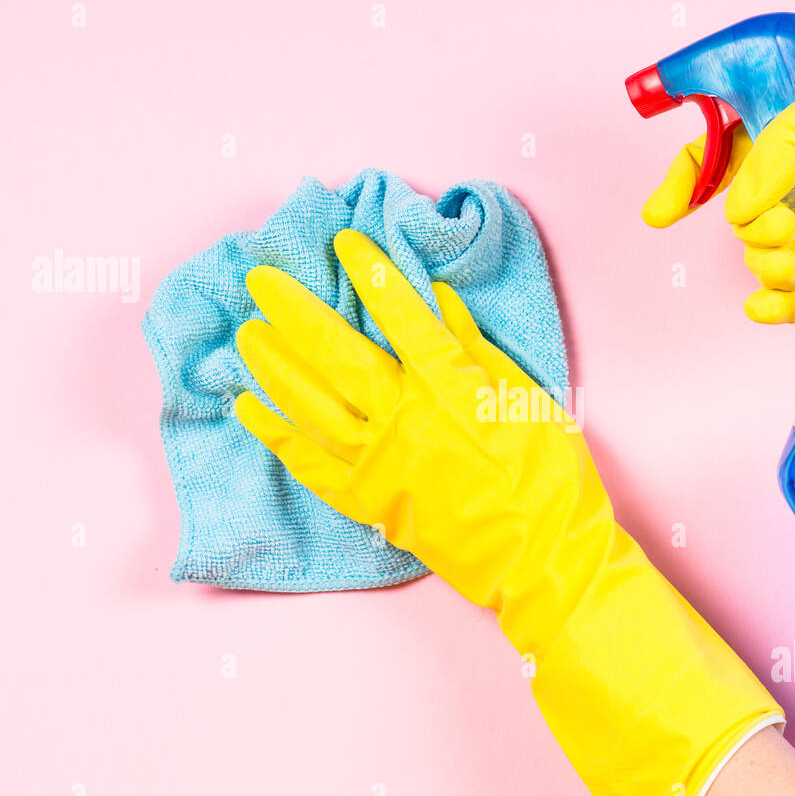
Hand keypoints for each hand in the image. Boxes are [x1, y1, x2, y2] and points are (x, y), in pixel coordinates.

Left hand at [234, 229, 606, 657]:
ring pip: (311, 404)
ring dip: (274, 366)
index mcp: (451, 387)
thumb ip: (476, 347)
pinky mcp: (366, 500)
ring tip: (248, 334)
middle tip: (261, 278)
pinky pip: (308, 462)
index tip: (345, 243)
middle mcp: (405, 419)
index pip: (403, 317)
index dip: (372, 274)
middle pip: (336, 354)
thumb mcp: (525, 397)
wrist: (540, 552)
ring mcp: (378, 462)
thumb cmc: (546, 474)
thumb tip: (439, 298)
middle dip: (295, 310)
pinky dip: (276, 434)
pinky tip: (248, 406)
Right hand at [644, 77, 794, 384]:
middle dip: (748, 228)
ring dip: (767, 265)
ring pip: (762, 254)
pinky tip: (774, 309)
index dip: (690, 178)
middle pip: (740, 210)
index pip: (728, 147)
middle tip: (781, 230)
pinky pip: (789, 291)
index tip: (661, 213)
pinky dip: (774, 304)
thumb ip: (775, 144)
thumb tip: (741, 202)